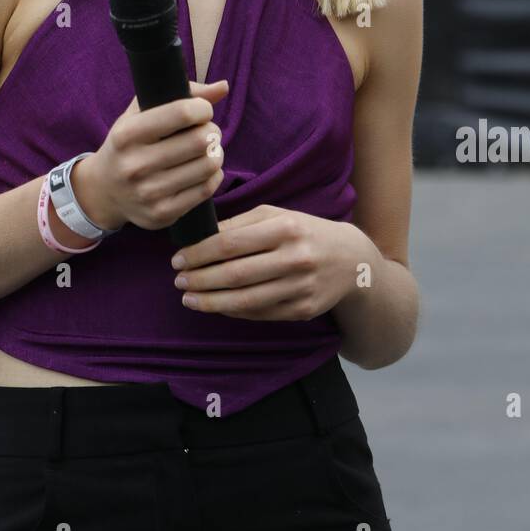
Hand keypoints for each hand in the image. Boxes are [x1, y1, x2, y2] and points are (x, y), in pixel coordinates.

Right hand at [72, 80, 228, 231]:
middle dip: (212, 131)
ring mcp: (148, 193)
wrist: (104, 191)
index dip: (203, 108)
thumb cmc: (129, 143)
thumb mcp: (140, 113)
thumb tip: (223, 87)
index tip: (202, 110)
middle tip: (208, 131)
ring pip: (207, 166)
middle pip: (199, 140)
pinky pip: (206, 190)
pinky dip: (214, 175)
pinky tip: (205, 170)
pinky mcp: (161, 214)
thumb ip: (181, 94)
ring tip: (208, 150)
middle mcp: (135, 165)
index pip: (181, 113)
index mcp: (126, 134)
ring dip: (216, 153)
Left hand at [169, 204, 365, 320]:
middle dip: (200, 280)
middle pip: (235, 274)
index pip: (230, 243)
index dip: (199, 253)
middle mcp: (295, 257)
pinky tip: (217, 306)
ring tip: (189, 298)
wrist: (351, 260)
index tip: (178, 259)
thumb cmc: (304, 231)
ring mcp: (301, 287)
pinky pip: (260, 314)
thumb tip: (200, 237)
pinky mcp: (304, 310)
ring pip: (245, 301)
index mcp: (285, 228)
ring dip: (211, 302)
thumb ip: (239, 224)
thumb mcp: (276, 216)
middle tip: (178, 282)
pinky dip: (234, 312)